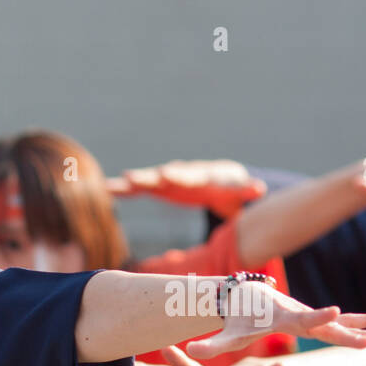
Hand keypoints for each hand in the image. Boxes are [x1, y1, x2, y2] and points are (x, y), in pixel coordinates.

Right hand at [108, 160, 265, 217]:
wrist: (222, 180)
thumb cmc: (232, 189)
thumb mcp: (240, 191)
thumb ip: (246, 190)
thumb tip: (260, 188)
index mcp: (203, 176)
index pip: (190, 175)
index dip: (178, 175)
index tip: (165, 174)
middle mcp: (182, 174)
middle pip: (164, 175)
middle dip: (148, 177)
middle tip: (130, 177)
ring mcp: (168, 180)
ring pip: (147, 181)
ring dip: (130, 184)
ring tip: (109, 187)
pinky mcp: (159, 187)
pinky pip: (139, 189)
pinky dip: (123, 190)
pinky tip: (105, 190)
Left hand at [187, 281, 365, 359]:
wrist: (242, 296)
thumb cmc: (235, 318)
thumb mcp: (225, 334)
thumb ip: (209, 344)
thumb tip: (187, 352)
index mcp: (280, 318)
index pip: (301, 319)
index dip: (317, 316)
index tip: (333, 310)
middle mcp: (298, 314)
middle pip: (326, 324)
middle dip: (348, 330)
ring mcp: (307, 316)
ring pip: (338, 322)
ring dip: (360, 327)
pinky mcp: (312, 319)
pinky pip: (339, 322)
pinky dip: (357, 324)